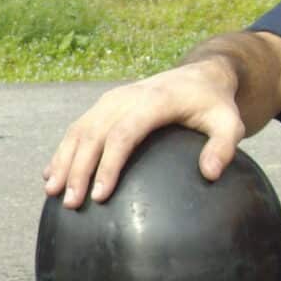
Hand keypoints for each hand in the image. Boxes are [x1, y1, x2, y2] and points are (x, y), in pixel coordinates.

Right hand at [43, 58, 243, 207]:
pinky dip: (62, 152)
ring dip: (63, 162)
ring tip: (53, 192)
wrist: (198, 77)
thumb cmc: (214, 105)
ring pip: (79, 131)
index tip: (99, 195)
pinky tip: (50, 175)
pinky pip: (77, 129)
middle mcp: (125, 98)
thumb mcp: (230, 122)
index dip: (109, 165)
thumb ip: (224, 146)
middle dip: (78, 170)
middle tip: (71, 203)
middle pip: (94, 135)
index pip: (123, 134)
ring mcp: (110, 101)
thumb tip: (209, 174)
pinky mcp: (103, 107)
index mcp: (153, 101)